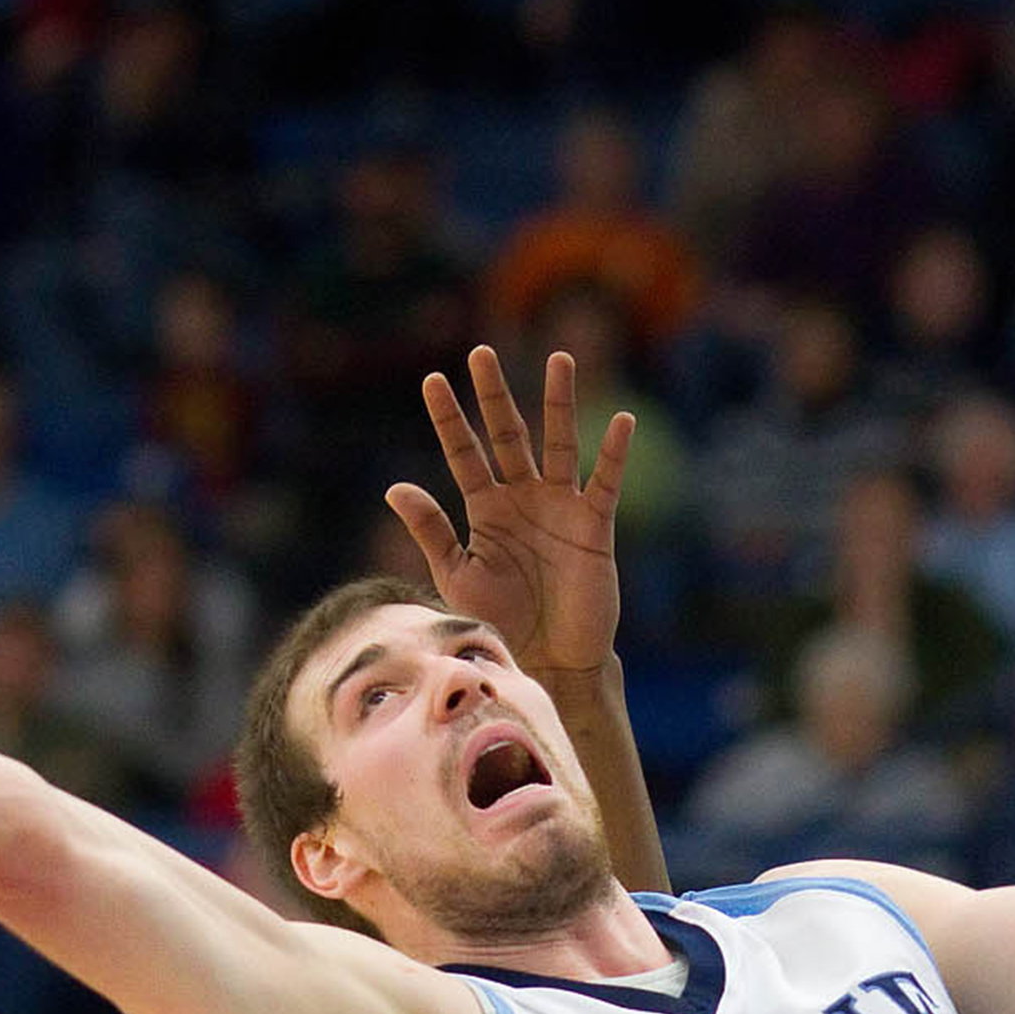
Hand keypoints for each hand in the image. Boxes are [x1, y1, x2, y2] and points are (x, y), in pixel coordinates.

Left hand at [389, 345, 633, 676]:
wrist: (549, 660)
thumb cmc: (501, 624)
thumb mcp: (459, 576)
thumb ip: (432, 531)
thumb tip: (395, 487)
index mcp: (485, 510)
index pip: (463, 454)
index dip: (449, 419)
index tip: (431, 380)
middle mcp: (522, 499)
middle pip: (507, 435)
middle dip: (494, 396)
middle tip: (481, 353)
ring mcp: (559, 508)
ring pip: (558, 444)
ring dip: (558, 403)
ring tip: (559, 360)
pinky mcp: (594, 526)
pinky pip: (604, 482)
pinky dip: (612, 453)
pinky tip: (619, 421)